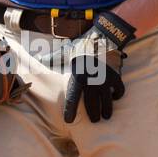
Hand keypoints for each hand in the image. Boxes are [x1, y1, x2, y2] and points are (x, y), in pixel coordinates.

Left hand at [62, 9, 134, 123]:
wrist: (103, 36)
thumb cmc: (83, 46)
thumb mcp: (67, 52)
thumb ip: (54, 58)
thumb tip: (39, 58)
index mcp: (78, 77)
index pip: (72, 99)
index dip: (70, 111)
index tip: (68, 120)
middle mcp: (92, 82)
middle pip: (92, 105)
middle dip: (93, 115)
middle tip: (94, 120)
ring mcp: (105, 81)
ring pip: (107, 103)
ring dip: (106, 111)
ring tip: (105, 116)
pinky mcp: (116, 77)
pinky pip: (118, 91)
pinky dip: (117, 96)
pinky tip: (114, 97)